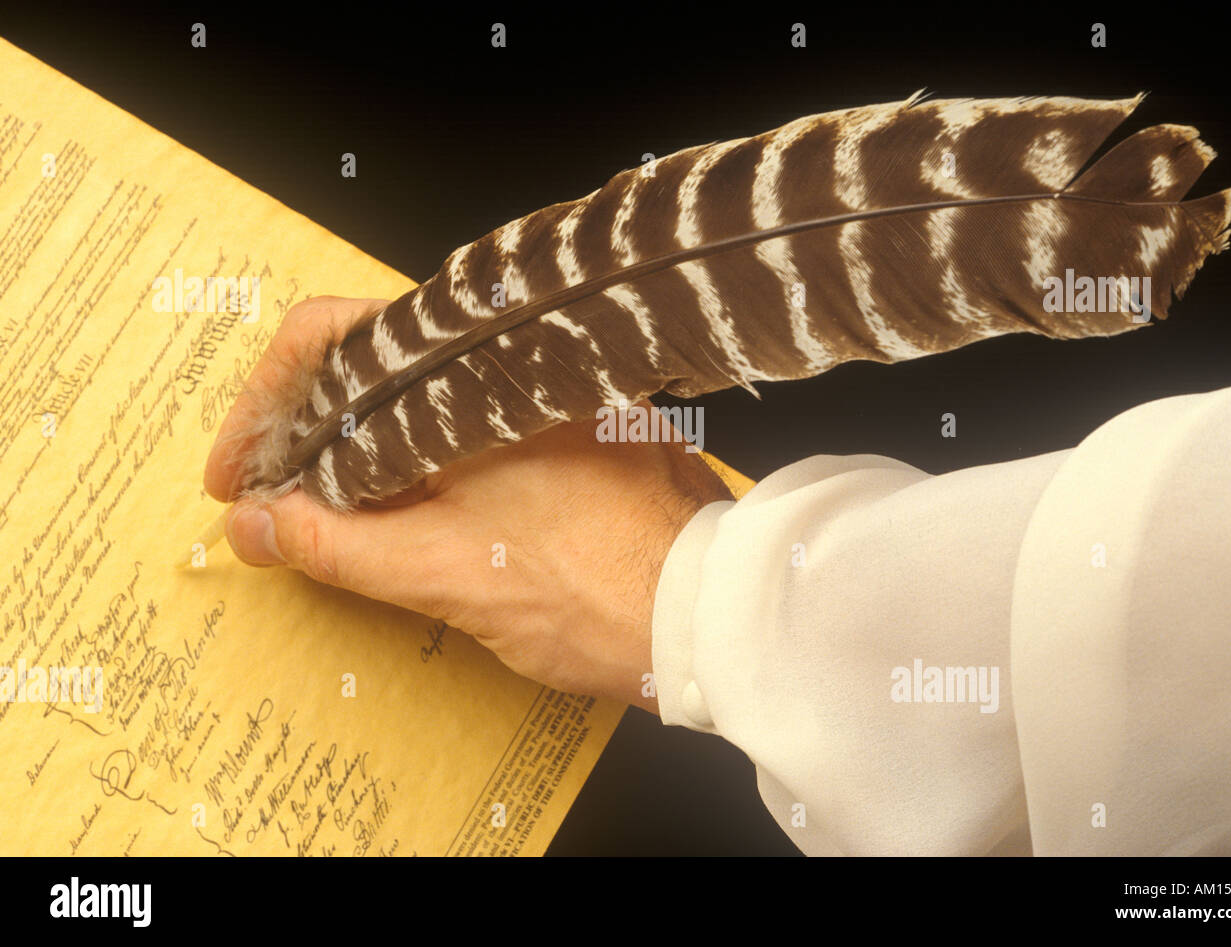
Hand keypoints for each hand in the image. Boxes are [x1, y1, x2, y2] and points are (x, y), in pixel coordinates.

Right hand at [204, 296, 731, 712]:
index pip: (325, 336)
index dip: (259, 405)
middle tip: (265, 504)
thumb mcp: (444, 573)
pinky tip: (388, 518)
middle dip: (298, 432)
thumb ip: (335, 544)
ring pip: (408, 401)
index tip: (238, 480)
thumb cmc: (596, 588)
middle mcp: (502, 361)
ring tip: (313, 519)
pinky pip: (453, 429)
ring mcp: (531, 392)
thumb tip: (254, 525)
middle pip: (361, 367)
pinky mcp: (552, 429)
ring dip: (350, 454)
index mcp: (470, 370)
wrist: (708, 611)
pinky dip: (406, 466)